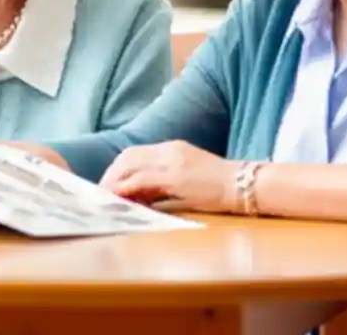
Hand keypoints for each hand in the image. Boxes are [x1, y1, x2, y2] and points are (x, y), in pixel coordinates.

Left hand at [99, 140, 241, 212]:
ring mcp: (172, 162)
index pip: (135, 153)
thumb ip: (165, 182)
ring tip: (106, 197)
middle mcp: (169, 150)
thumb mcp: (189, 178)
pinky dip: (126, 188)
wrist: (245, 185)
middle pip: (128, 156)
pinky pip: (141, 180)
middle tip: (101, 193)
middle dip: (111, 174)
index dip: (118, 168)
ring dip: (114, 181)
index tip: (108, 184)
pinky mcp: (175, 177)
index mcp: (173, 148)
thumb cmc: (221, 186)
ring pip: (130, 165)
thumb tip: (142, 195)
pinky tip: (118, 198)